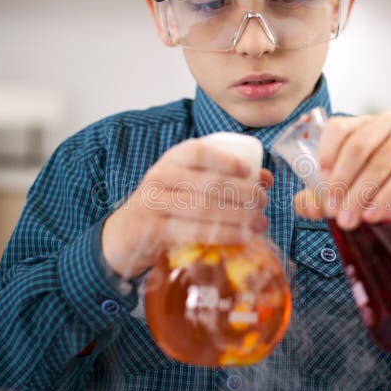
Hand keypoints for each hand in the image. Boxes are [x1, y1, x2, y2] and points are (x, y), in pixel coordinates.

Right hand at [102, 139, 271, 277]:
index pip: (197, 152)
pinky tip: (243, 238)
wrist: (125, 234)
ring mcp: (155, 205)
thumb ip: (222, 178)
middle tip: (263, 203)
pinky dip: (224, 235)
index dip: (225, 159)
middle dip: (244, 194)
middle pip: (209, 184)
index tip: (247, 170)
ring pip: (205, 209)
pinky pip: (195, 232)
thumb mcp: (187, 185)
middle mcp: (160, 178)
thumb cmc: (166, 206)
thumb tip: (265, 178)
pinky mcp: (155, 231)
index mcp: (171, 161)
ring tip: (261, 223)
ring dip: (240, 217)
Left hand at [293, 112, 390, 232]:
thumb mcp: (349, 192)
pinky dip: (386, 197)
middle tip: (333, 212)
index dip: (327, 152)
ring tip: (349, 220)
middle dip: (341, 182)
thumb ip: (322, 197)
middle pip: (357, 146)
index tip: (320, 181)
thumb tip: (304, 204)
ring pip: (379, 163)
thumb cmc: (381, 190)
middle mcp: (386, 124)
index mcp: (361, 125)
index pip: (338, 128)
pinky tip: (373, 215)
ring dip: (361, 194)